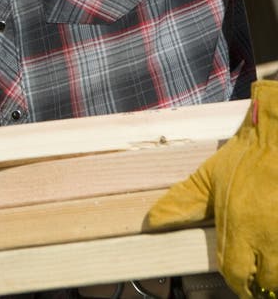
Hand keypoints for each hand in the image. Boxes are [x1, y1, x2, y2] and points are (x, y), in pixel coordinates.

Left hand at [146, 80, 277, 298]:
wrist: (277, 137)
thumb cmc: (244, 157)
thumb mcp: (209, 177)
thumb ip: (184, 202)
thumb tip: (153, 220)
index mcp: (239, 227)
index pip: (236, 275)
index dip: (236, 281)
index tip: (237, 278)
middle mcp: (267, 237)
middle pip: (268, 283)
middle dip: (262, 283)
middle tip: (257, 273)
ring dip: (276, 272)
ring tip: (269, 262)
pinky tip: (277, 243)